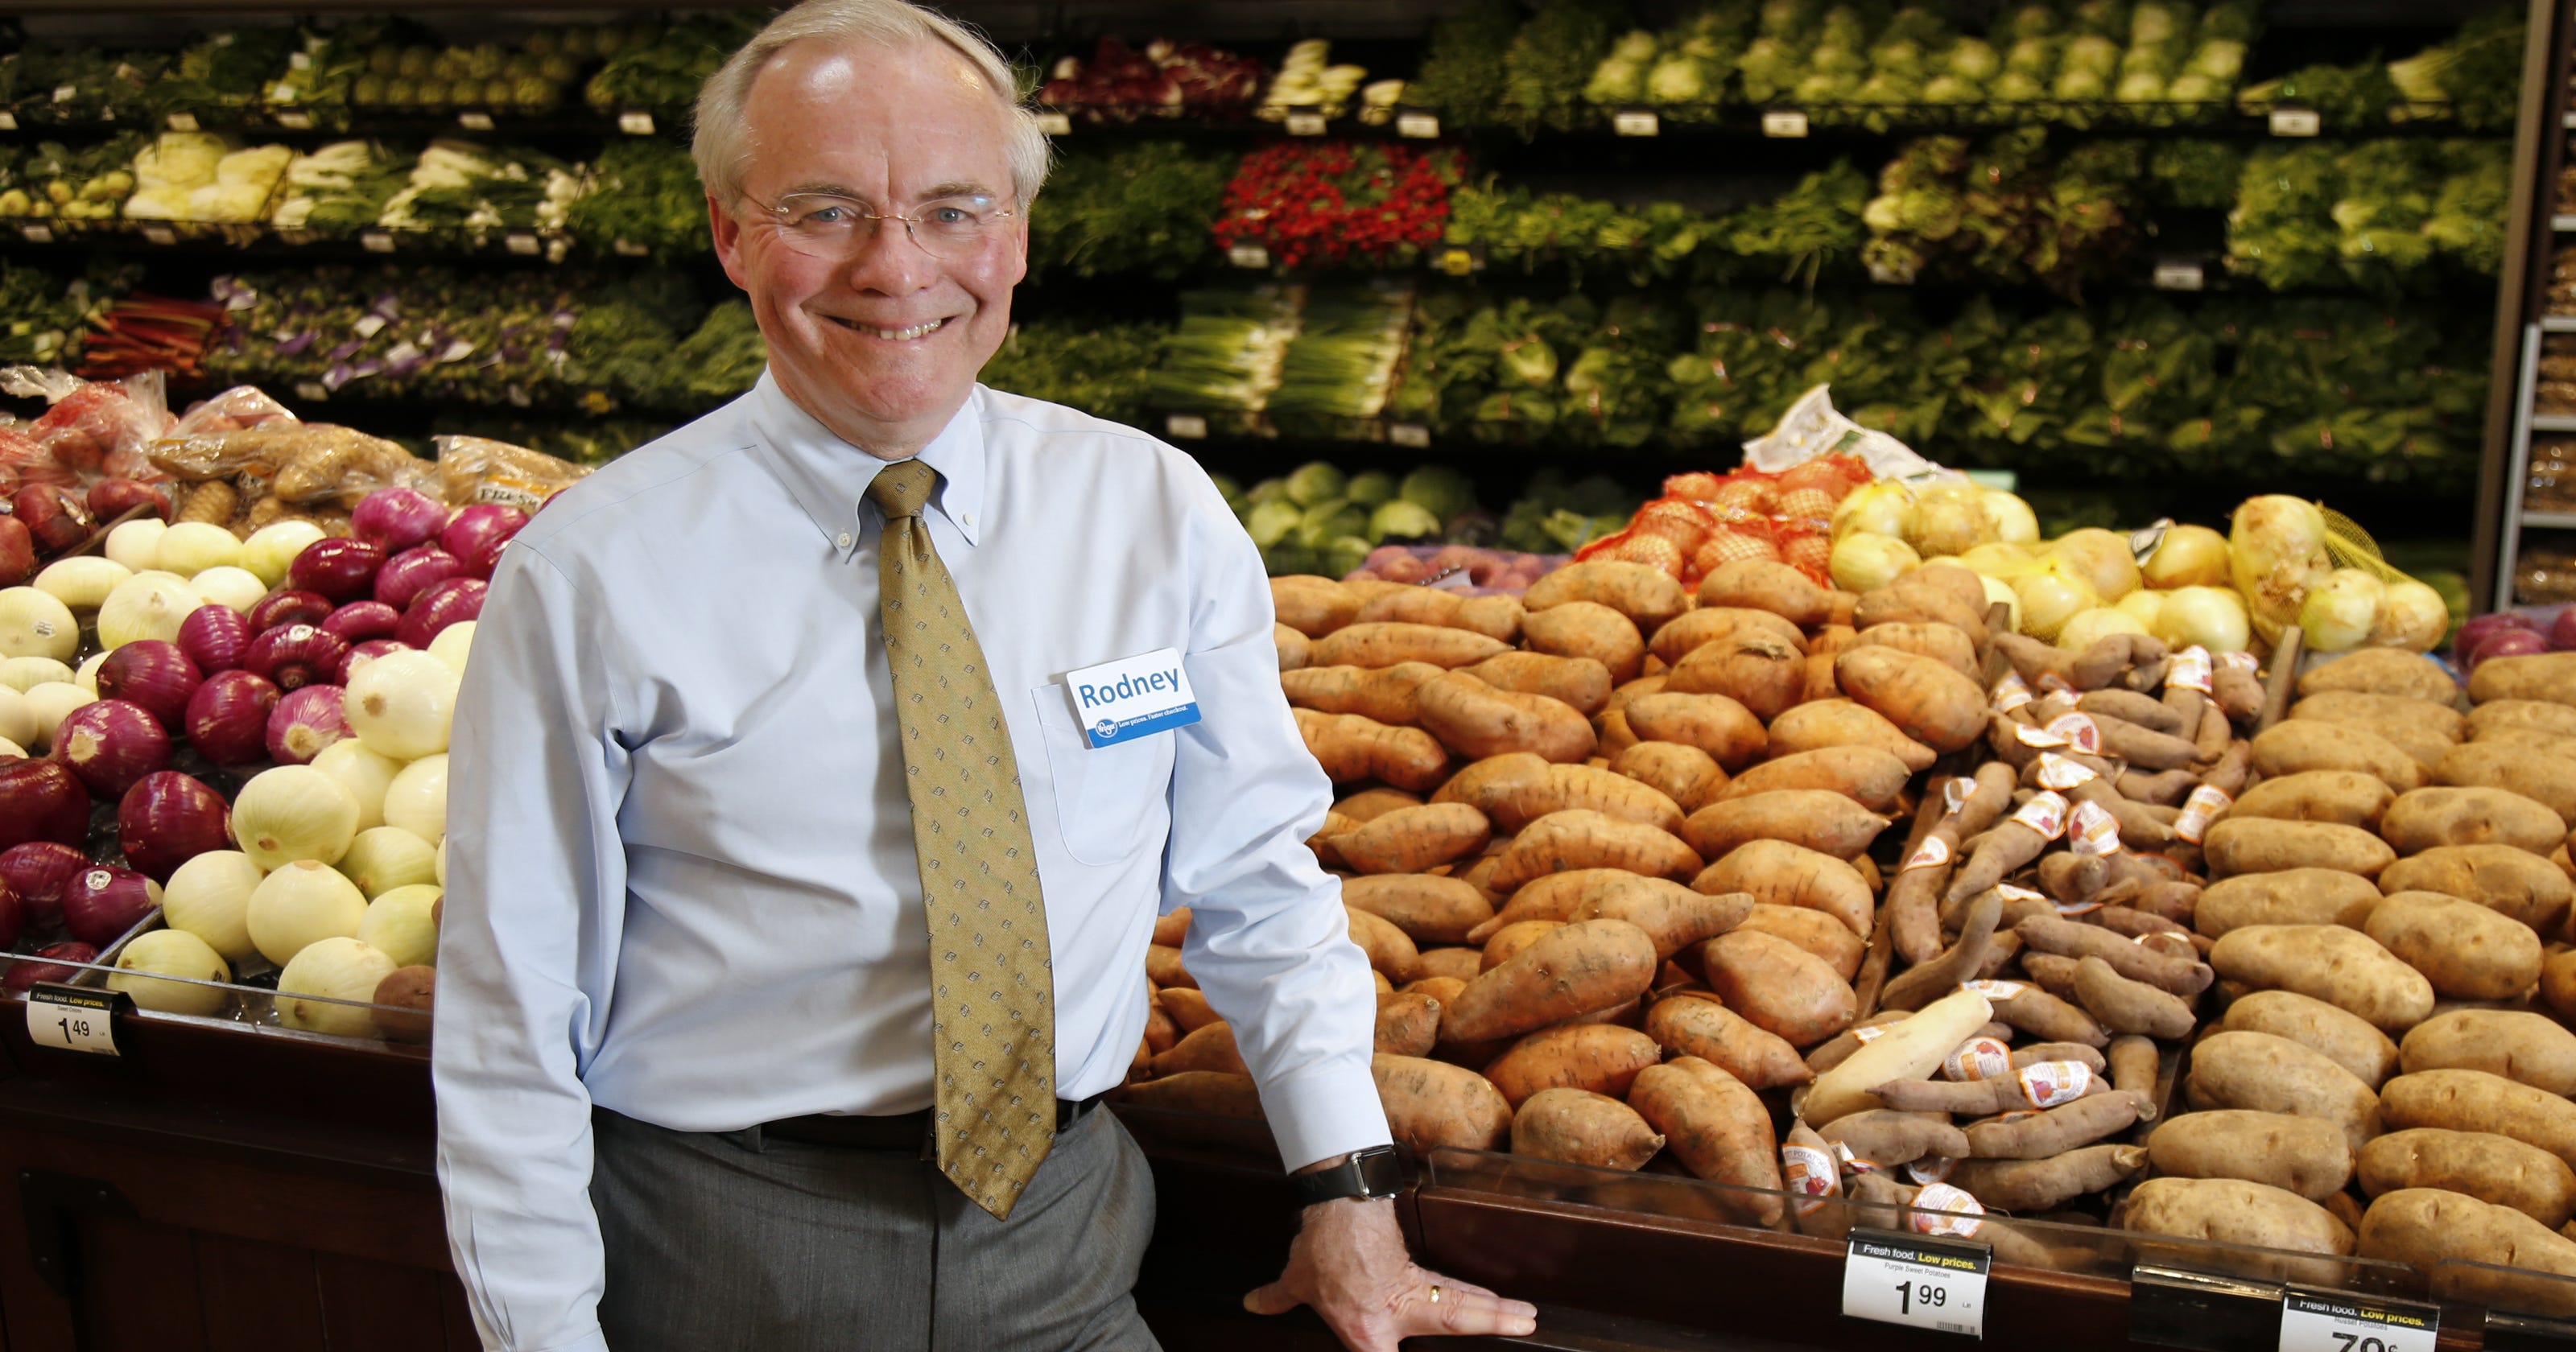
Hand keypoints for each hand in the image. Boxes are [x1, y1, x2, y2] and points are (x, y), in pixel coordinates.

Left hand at [1243, 1195, 1537, 1349]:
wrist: (1338, 1205)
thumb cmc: (1317, 1248)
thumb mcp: (1295, 1279)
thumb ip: (1277, 1297)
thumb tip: (1252, 1304)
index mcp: (1363, 1329)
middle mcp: (1397, 1314)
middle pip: (1450, 1323)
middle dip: (1485, 1326)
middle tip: (1521, 1325)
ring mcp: (1412, 1289)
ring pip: (1460, 1303)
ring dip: (1495, 1311)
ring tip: (1528, 1317)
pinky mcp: (1418, 1268)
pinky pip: (1453, 1289)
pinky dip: (1479, 1297)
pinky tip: (1501, 1302)